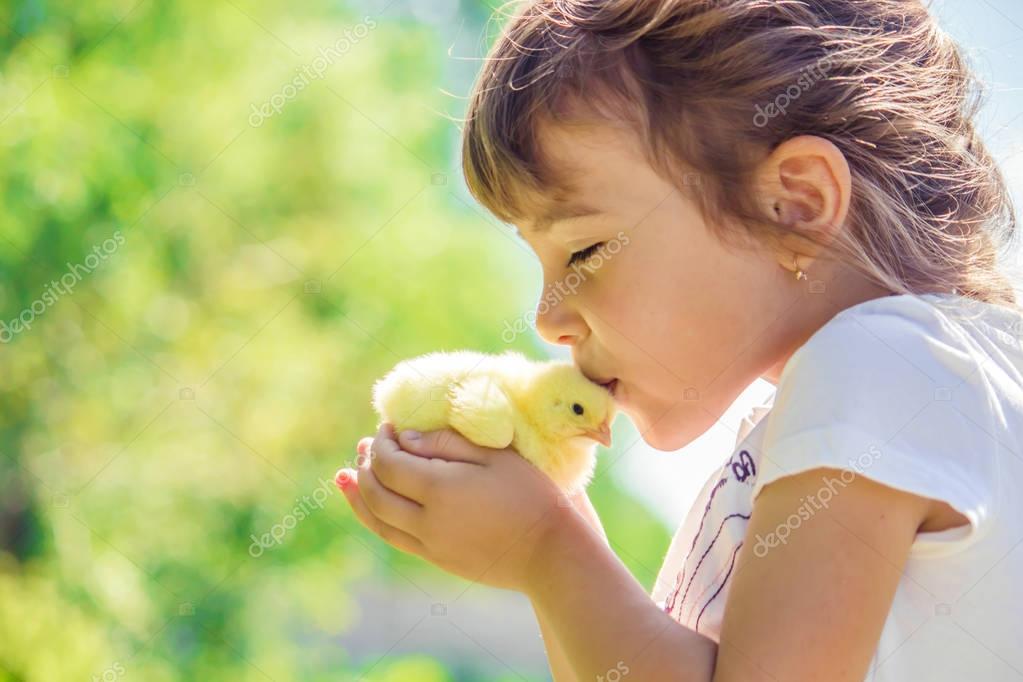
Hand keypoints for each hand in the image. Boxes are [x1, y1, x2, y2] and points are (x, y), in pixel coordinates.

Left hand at [335, 423, 569, 591]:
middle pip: (377, 492)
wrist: (551, 552)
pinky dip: (375, 519)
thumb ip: (447, 444)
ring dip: (358, 496)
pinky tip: (370, 508)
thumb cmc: (531, 494)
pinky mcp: (438, 559)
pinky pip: (394, 538)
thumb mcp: (495, 456)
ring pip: (378, 521)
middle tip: (365, 445)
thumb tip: (404, 439)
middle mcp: (427, 521)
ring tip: (344, 477)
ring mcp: (430, 545)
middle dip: (366, 465)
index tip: (387, 426)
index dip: (382, 442)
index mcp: (440, 489)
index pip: (391, 462)